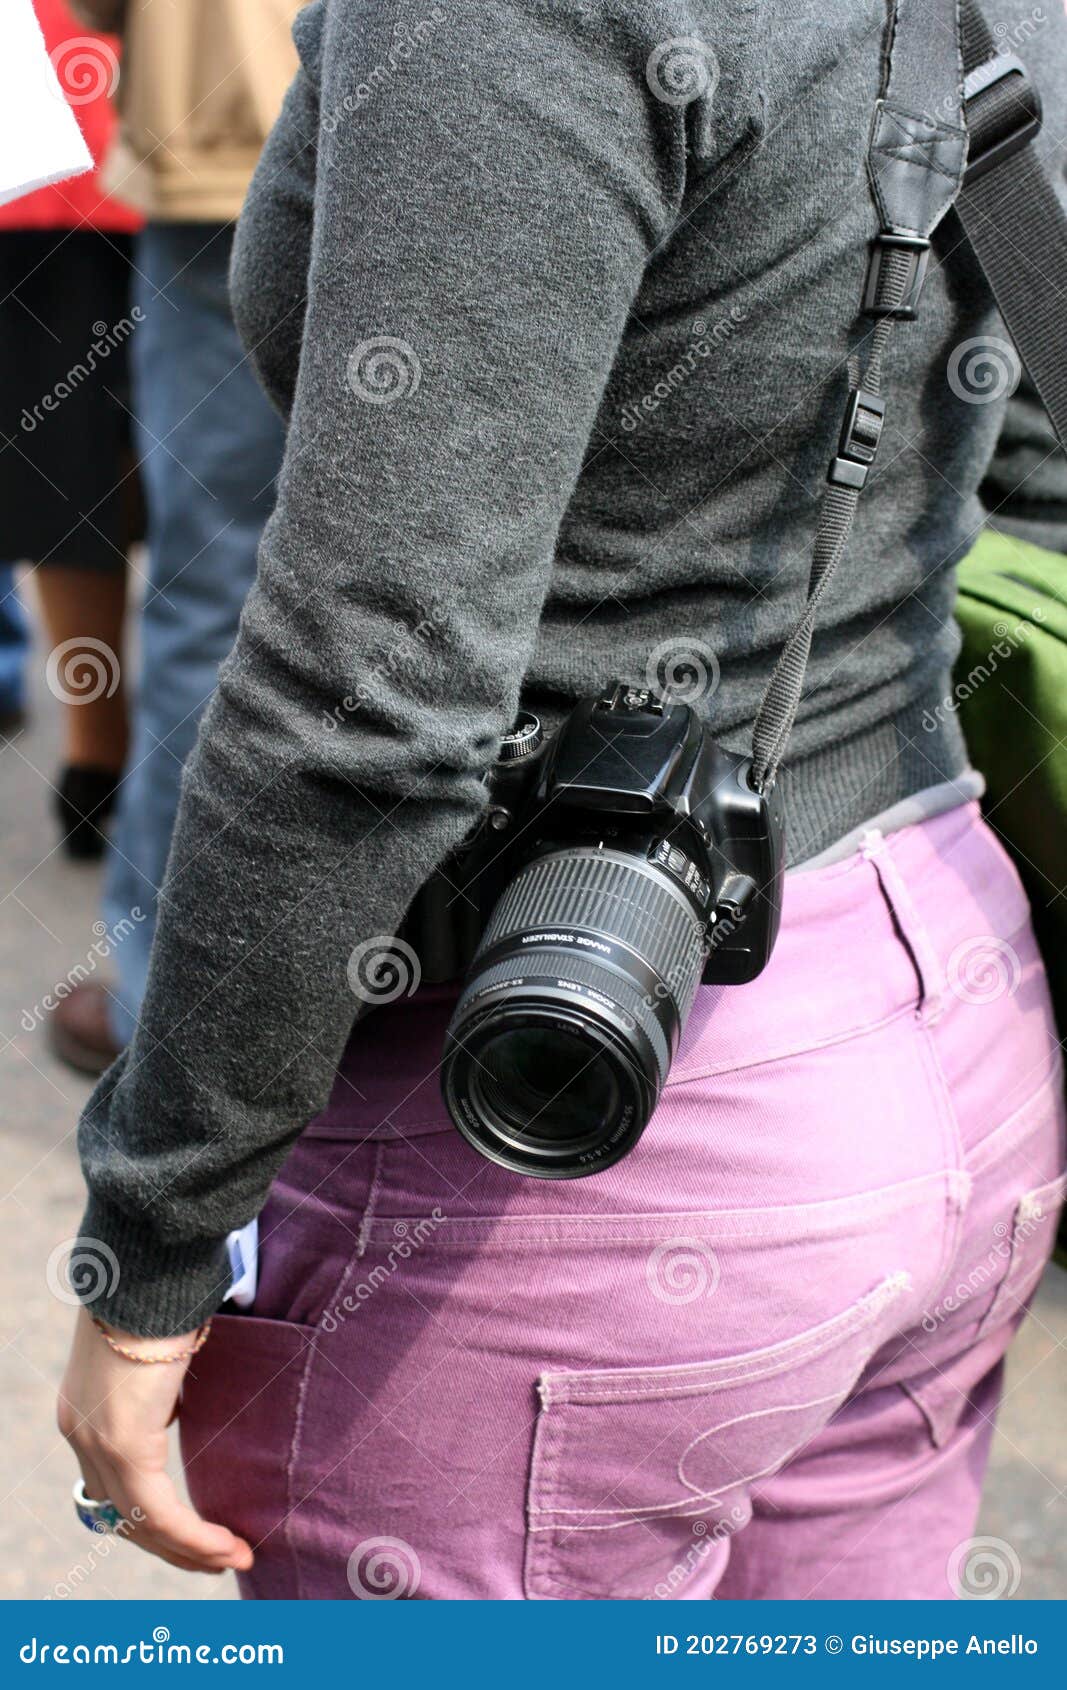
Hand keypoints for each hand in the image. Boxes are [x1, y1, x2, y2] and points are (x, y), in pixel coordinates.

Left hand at [58, 1305, 252, 1574]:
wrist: (146, 1266)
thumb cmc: (160, 1293)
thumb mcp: (156, 1350)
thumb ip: (160, 1386)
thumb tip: (184, 1395)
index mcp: (84, 1412)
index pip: (112, 1488)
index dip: (154, 1519)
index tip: (197, 1533)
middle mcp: (80, 1433)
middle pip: (123, 1515)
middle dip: (175, 1546)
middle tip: (222, 1557)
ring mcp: (95, 1441)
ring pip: (140, 1523)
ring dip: (191, 1550)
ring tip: (234, 1558)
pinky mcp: (122, 1442)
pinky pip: (158, 1512)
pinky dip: (194, 1536)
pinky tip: (226, 1544)